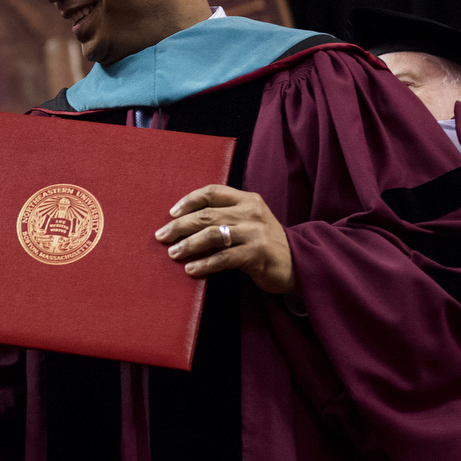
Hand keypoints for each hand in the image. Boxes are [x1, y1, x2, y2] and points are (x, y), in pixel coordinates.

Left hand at [153, 185, 296, 293]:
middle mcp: (251, 212)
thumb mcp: (249, 223)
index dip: (189, 200)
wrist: (298, 263)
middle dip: (180, 226)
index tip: (171, 213)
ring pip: (212, 234)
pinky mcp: (257, 254)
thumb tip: (185, 225)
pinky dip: (204, 263)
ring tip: (173, 253)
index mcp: (247, 200)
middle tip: (162, 236)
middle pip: (207, 214)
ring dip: (189, 245)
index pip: (213, 192)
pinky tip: (192, 269)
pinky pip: (223, 258)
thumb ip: (225, 218)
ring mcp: (255, 232)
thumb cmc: (264, 244)